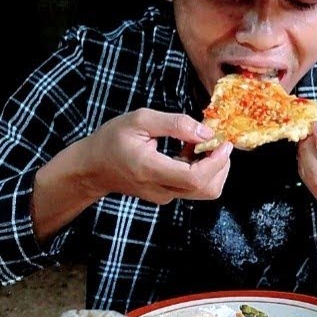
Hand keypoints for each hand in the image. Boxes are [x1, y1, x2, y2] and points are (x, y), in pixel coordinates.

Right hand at [34, 109, 231, 241]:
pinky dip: (203, 170)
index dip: (216, 162)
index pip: (195, 178)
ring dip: (214, 167)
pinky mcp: (168, 196)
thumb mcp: (140, 120)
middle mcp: (161, 189)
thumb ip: (175, 124)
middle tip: (218, 140)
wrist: (93, 167)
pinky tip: (190, 151)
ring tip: (200, 144)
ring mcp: (165, 196)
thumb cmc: (112, 140)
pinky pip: (195, 187)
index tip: (223, 142)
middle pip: (207, 188)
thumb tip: (206, 132)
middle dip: (221, 164)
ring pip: (205, 190)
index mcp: (151, 170)